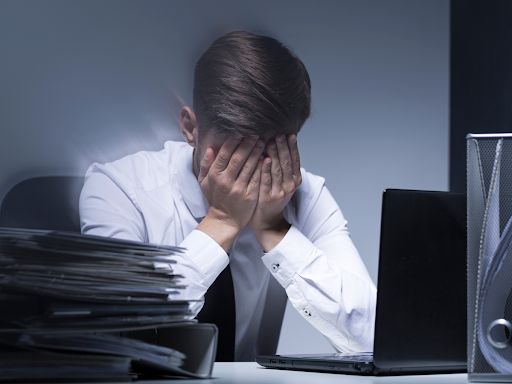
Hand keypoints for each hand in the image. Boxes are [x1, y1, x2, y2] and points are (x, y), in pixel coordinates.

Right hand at [197, 135, 264, 251]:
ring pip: (250, 166)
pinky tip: (267, 157)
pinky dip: (262, 166)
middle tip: (256, 134)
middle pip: (238, 158)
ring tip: (263, 142)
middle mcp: (226, 181)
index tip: (241, 132)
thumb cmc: (215, 198)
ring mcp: (239, 189)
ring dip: (257, 152)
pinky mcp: (250, 195)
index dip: (233, 142)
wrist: (225, 220)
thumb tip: (209, 149)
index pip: (224, 154)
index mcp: (215, 175)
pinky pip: (258, 177)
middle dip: (248, 144)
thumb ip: (205, 165)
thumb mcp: (204, 182)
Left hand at [249, 134, 301, 250]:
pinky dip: (266, 169)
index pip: (295, 159)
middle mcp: (290, 185)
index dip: (292, 146)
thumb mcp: (281, 181)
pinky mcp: (268, 197)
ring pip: (279, 170)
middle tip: (279, 133)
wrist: (266, 220)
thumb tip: (279, 142)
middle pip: (287, 162)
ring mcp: (280, 192)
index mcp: (295, 179)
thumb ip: (281, 165)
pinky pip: (267, 180)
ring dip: (276, 154)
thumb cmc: (271, 196)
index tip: (289, 133)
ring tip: (272, 141)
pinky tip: (264, 159)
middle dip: (284, 147)